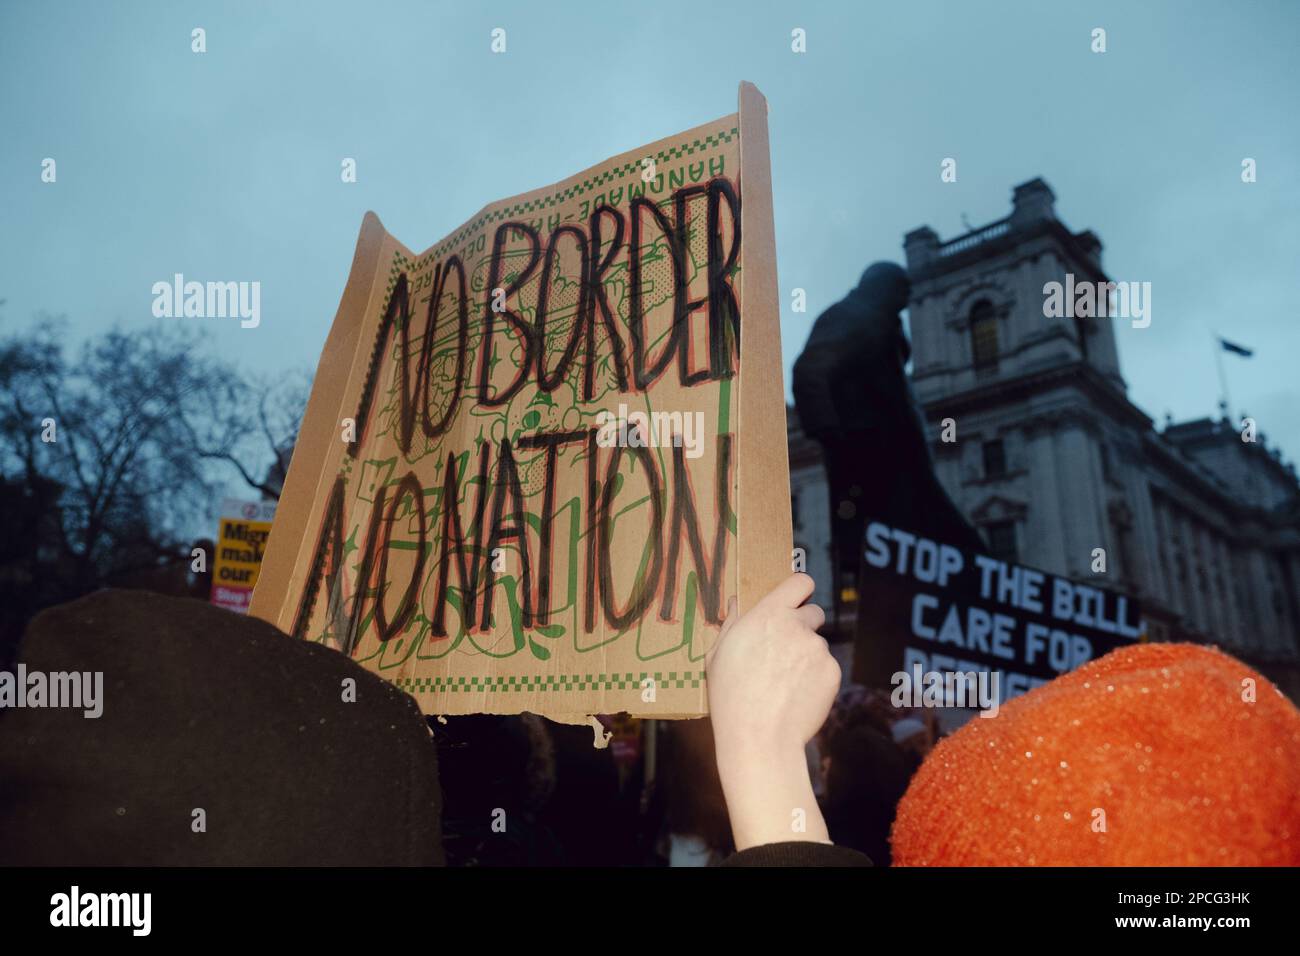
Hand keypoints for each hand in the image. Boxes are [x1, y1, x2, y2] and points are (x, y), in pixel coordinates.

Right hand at [706, 572, 839, 849]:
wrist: (759, 737)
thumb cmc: (731, 696)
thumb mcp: (718, 655)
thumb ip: (732, 624)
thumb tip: (739, 602)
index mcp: (768, 615)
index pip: (800, 582)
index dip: (800, 590)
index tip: (796, 601)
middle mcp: (798, 626)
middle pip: (814, 613)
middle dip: (804, 627)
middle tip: (786, 651)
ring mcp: (818, 649)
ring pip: (818, 646)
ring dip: (807, 658)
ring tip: (785, 684)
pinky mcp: (833, 672)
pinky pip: (826, 670)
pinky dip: (816, 680)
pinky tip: (796, 696)